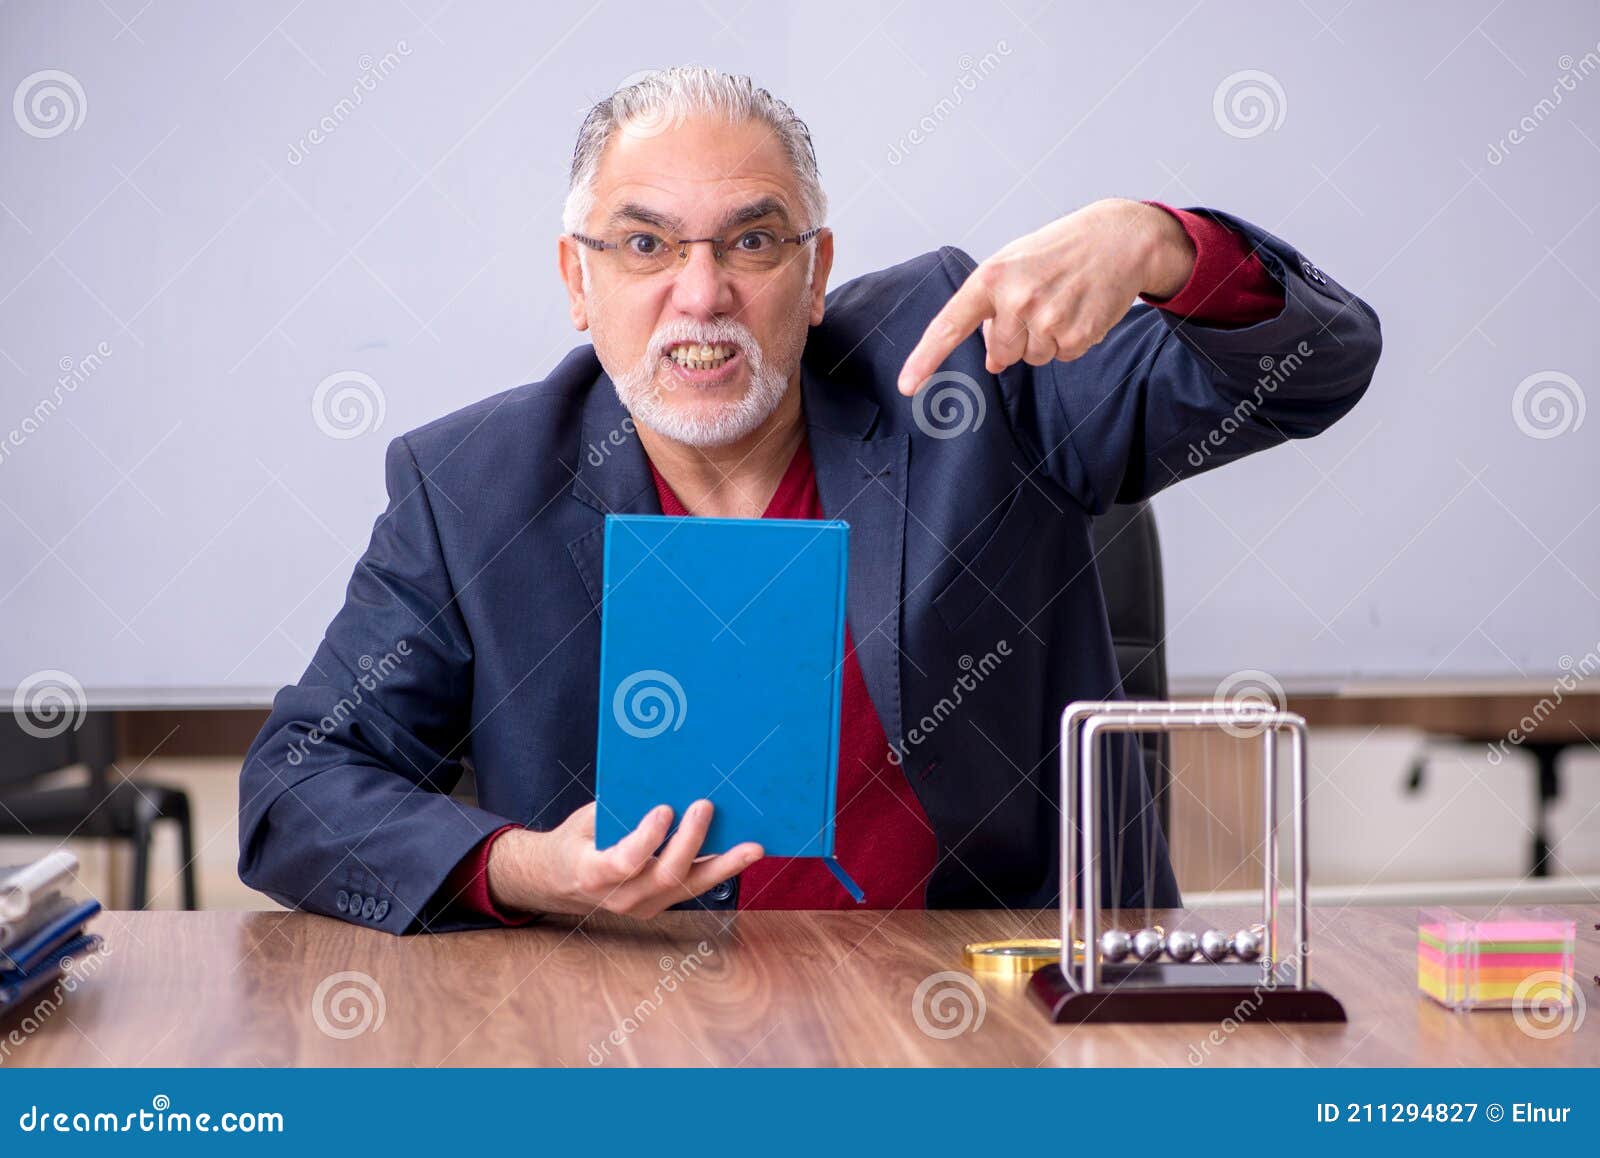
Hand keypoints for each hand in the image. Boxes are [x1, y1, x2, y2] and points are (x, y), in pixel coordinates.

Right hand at [486, 800, 762, 918]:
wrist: (561, 881)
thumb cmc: (575, 841)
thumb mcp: (584, 820)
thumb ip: (616, 810)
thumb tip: (659, 784)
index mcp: (593, 874)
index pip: (624, 862)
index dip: (646, 839)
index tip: (665, 809)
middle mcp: (621, 898)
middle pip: (665, 876)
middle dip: (691, 841)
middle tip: (706, 806)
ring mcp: (643, 907)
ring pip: (689, 888)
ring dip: (724, 866)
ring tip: (753, 847)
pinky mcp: (661, 905)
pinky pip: (693, 888)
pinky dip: (719, 869)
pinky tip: (743, 853)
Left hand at [897, 198, 1195, 393]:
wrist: (1118, 238)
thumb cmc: (1058, 251)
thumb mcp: (1014, 265)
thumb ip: (991, 310)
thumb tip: (993, 362)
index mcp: (992, 277)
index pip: (949, 325)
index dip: (925, 358)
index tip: (907, 386)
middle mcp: (1016, 299)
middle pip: (1001, 351)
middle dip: (1017, 336)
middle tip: (1042, 299)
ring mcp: (1048, 319)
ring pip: (1033, 357)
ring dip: (1046, 338)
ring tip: (1064, 300)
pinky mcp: (1077, 335)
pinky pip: (1062, 356)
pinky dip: (1071, 340)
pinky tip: (1081, 309)